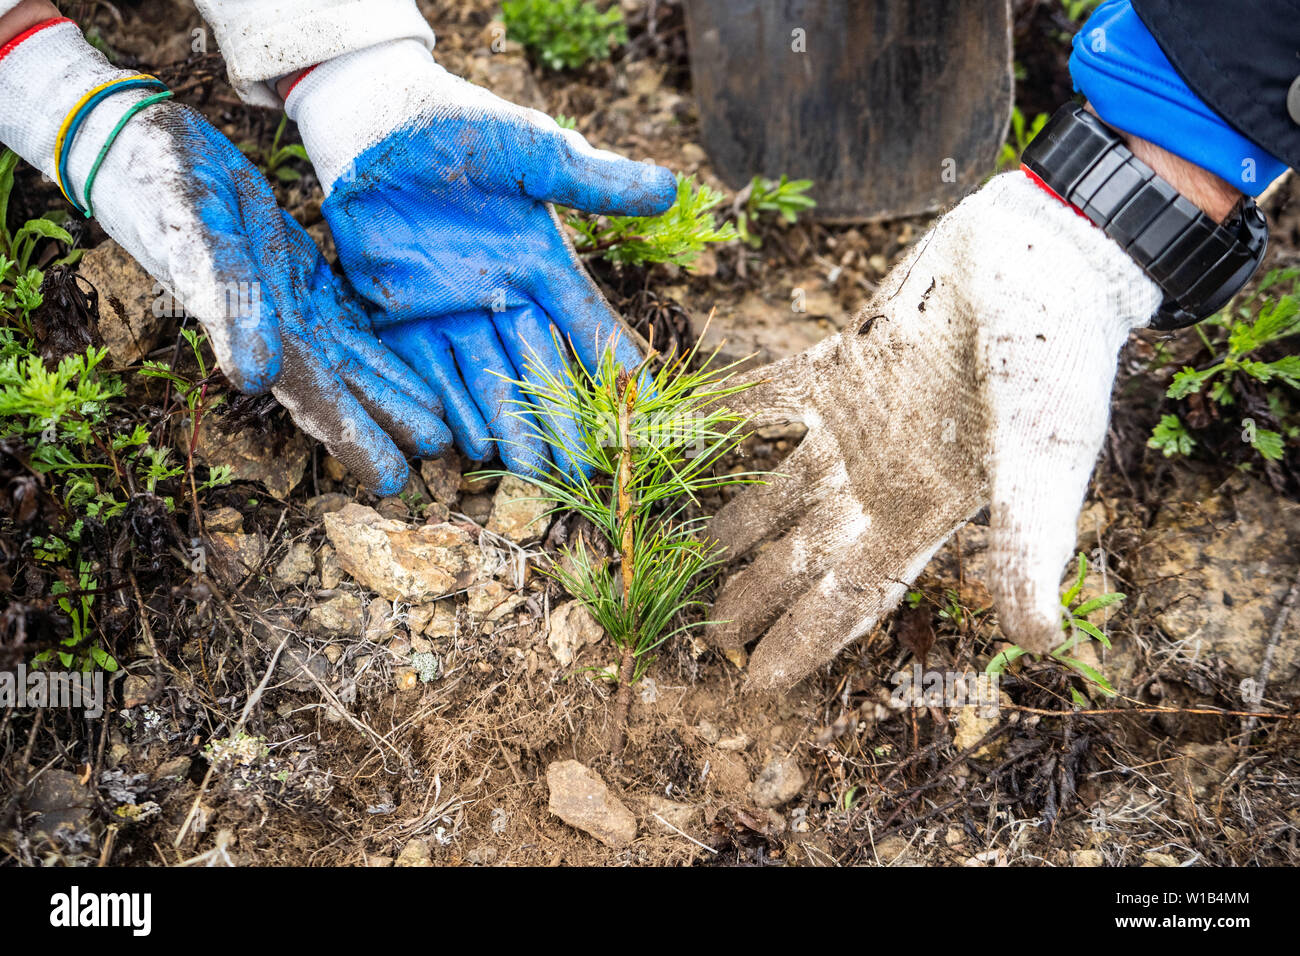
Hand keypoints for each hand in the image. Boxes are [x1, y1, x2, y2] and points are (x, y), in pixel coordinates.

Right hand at [0, 18, 449, 492]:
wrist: (139, 140)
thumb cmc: (161, 182)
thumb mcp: (197, 234)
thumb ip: (229, 304)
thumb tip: (254, 379)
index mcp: (259, 330)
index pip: (316, 400)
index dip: (357, 440)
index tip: (396, 481)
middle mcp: (278, 328)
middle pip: (343, 393)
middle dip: (389, 428)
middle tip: (442, 457)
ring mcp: (289, 304)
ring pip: (349, 364)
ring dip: (389, 397)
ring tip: (434, 427)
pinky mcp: (296, 274)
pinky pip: (345, 324)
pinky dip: (376, 352)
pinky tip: (404, 370)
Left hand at [284, 38, 677, 474]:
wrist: (374, 118)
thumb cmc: (459, 126)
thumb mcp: (530, 149)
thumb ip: (591, 180)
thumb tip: (669, 190)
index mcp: (539, 259)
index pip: (584, 320)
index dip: (612, 361)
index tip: (643, 403)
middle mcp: (501, 293)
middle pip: (538, 364)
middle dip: (562, 416)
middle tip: (586, 467)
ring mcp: (450, 307)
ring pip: (487, 377)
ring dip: (511, 424)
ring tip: (533, 473)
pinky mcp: (398, 313)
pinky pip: (427, 368)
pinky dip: (448, 404)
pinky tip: (470, 446)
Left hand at [707, 172, 1161, 689]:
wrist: (1044, 255)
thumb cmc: (1053, 358)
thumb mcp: (1043, 455)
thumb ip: (1029, 540)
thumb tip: (1038, 640)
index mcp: (926, 510)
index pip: (853, 595)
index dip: (806, 640)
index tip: (754, 683)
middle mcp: (884, 477)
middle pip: (807, 553)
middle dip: (759, 593)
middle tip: (704, 633)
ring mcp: (859, 423)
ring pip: (784, 488)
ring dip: (740, 522)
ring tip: (690, 555)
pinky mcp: (843, 364)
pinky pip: (771, 399)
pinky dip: (730, 414)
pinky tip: (686, 430)